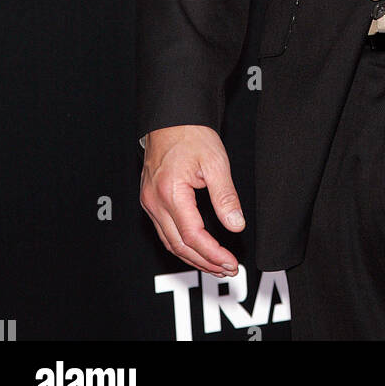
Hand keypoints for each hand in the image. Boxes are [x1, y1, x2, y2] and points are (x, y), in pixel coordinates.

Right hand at [140, 125, 244, 276]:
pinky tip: (196, 248)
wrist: (172, 116)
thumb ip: (225, 197)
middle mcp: (154, 201)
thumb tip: (236, 225)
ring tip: (215, 265)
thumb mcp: (216, 162)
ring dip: (192, 257)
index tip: (230, 262)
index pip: (193, 236)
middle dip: (204, 261)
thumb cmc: (192, 134)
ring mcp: (149, 201)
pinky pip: (164, 230)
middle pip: (179, 245)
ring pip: (170, 241)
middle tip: (227, 269)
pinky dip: (181, 243)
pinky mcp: (150, 198)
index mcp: (170, 192)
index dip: (213, 253)